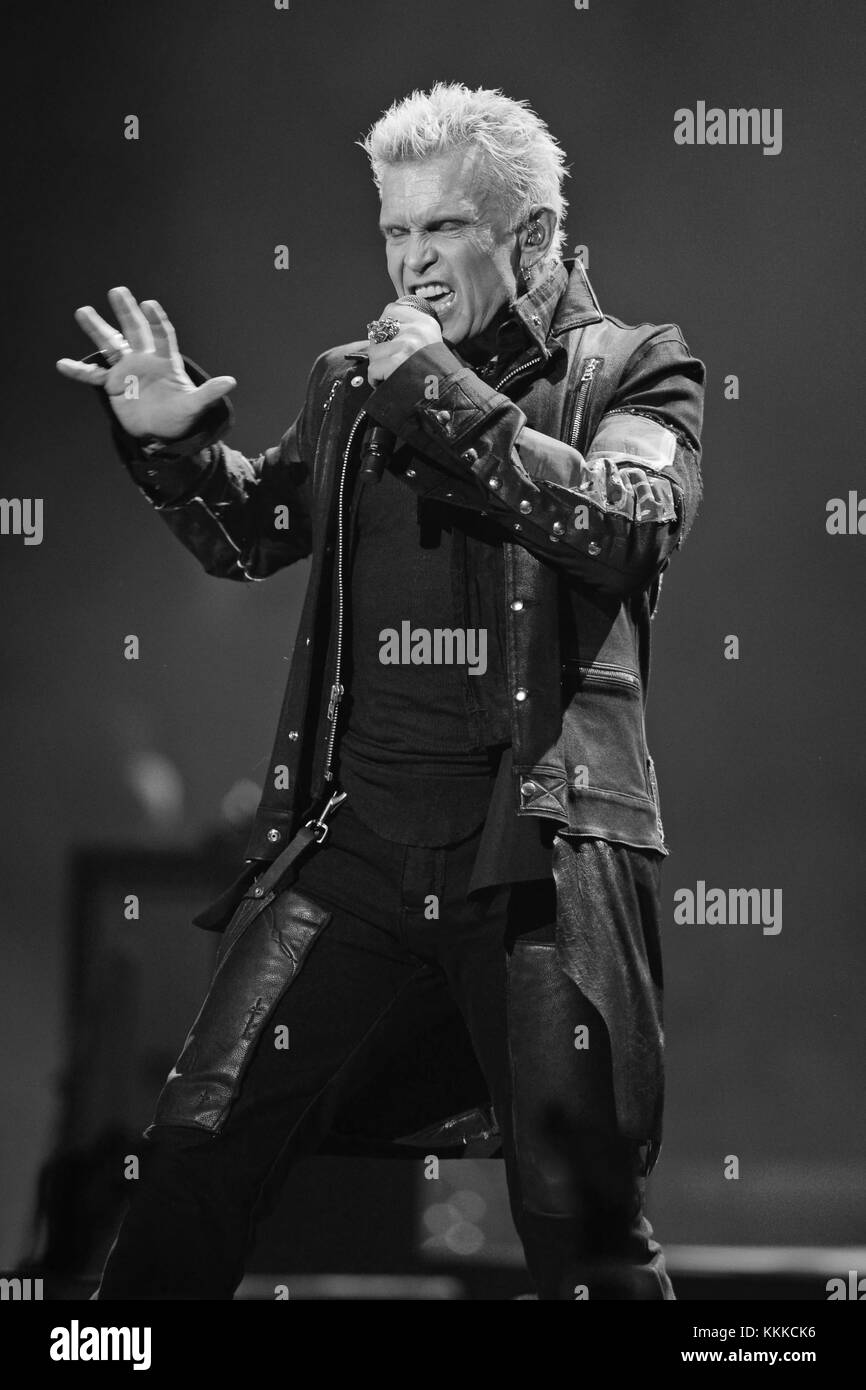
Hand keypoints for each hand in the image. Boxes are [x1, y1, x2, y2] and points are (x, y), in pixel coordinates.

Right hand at [56, 287, 236, 438]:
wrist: (162, 433)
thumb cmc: (180, 417)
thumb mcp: (194, 406)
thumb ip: (209, 393)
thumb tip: (231, 381)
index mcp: (165, 361)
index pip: (161, 335)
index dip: (156, 321)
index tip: (149, 304)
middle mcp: (144, 359)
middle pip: (134, 330)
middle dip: (126, 312)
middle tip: (117, 291)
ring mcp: (126, 369)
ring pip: (110, 344)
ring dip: (97, 329)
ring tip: (83, 311)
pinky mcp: (112, 384)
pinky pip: (93, 375)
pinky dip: (79, 370)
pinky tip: (62, 364)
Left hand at [366, 300, 442, 385]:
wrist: (445, 394)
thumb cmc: (433, 373)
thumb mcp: (428, 342)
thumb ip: (407, 331)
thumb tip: (375, 332)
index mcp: (425, 323)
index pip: (391, 310)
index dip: (384, 327)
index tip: (389, 341)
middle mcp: (417, 330)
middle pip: (379, 332)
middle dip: (380, 349)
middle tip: (392, 362)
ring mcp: (407, 345)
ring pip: (373, 352)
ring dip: (378, 366)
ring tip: (392, 372)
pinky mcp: (397, 362)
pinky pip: (373, 369)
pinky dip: (376, 379)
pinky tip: (387, 381)